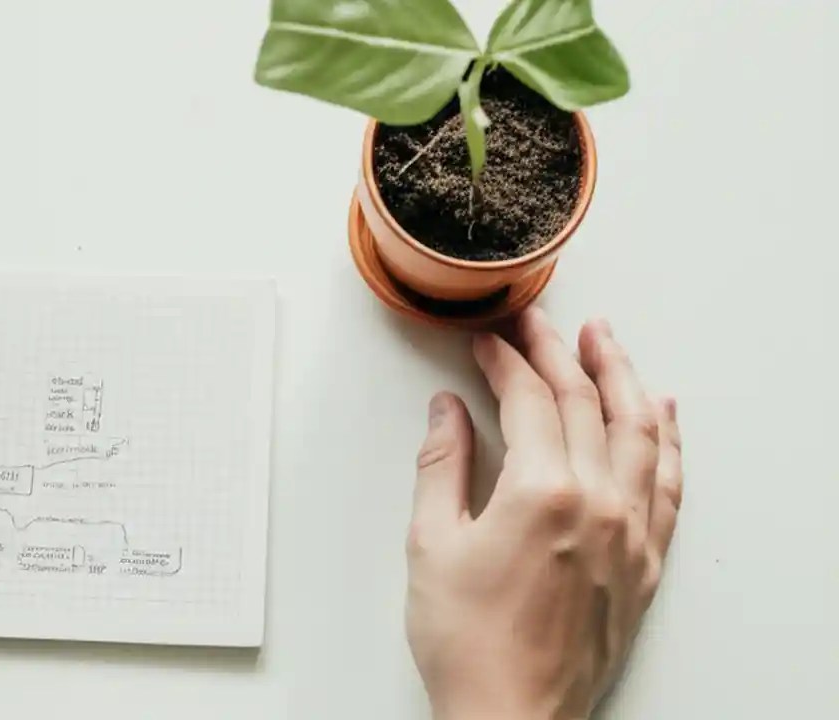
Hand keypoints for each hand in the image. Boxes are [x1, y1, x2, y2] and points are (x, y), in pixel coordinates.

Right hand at [406, 308, 682, 719]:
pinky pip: (669, 483)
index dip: (505, 361)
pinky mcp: (644, 563)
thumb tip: (447, 411)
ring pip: (639, 430)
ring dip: (622, 376)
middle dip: (558, 352)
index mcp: (545, 493)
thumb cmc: (467, 641)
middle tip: (538, 323)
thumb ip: (442, 465)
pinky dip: (667, 439)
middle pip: (586, 402)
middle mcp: (600, 503)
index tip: (488, 343)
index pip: (530, 400)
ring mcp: (631, 532)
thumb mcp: (432, 543)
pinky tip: (662, 413)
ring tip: (606, 341)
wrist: (510, 716)